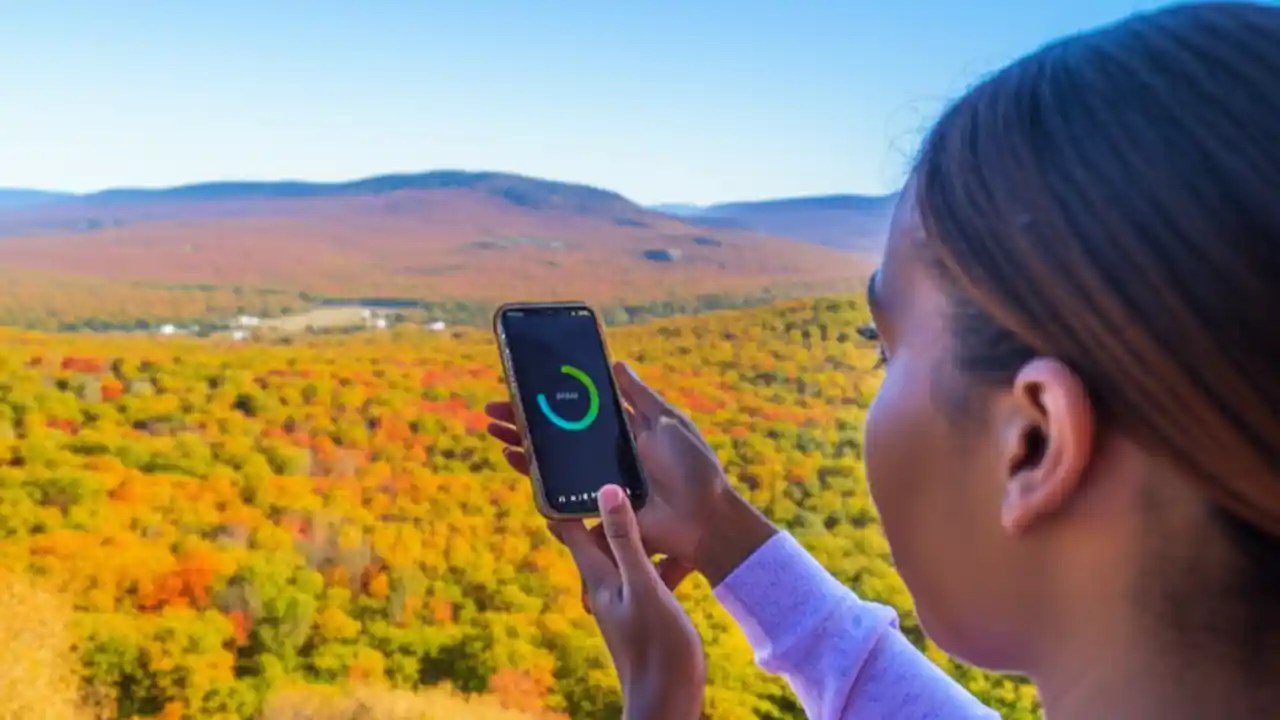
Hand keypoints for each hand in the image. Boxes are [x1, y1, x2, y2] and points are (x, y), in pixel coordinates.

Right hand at [486, 362, 775, 586]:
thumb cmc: (693, 467)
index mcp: (621, 432)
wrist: (703, 516)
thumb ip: (640, 396)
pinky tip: (513, 458)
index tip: (520, 387)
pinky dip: (532, 474)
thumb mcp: (668, 422)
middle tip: (494, 409)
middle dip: (523, 421)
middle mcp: (604, 455)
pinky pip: (556, 491)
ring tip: (495, 430)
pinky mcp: (593, 506)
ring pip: (549, 460)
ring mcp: (596, 481)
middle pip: (555, 435)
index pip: (576, 411)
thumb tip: (615, 363)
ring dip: (520, 443)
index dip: (548, 400)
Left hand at [550, 484, 704, 719]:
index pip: (567, 527)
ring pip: (618, 551)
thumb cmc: (658, 648)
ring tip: (636, 497)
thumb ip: (626, 540)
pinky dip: (650, 553)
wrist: (668, 703)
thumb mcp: (645, 586)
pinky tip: (670, 549)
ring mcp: (622, 598)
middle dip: (591, 505)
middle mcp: (604, 584)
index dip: (557, 495)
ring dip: (625, 527)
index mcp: (598, 575)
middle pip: (590, 535)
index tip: (551, 463)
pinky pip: (640, 569)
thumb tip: (604, 491)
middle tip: (593, 468)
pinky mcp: (642, 609)